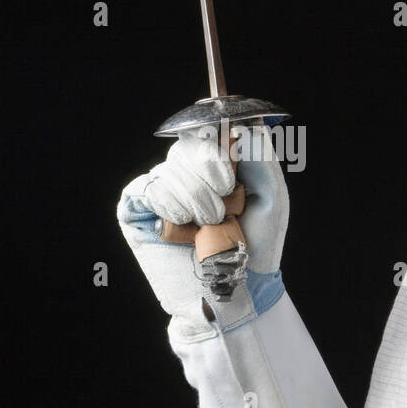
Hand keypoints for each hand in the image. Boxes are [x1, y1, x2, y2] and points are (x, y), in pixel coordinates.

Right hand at [117, 122, 288, 344]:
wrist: (237, 290)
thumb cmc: (257, 245)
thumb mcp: (271, 195)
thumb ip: (260, 154)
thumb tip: (247, 117)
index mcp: (214, 162)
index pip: (205, 129)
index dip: (216, 147)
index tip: (231, 179)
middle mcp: (183, 171)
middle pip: (186, 148)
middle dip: (209, 181)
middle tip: (223, 212)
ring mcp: (158, 189)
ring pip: (168, 169)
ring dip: (194, 200)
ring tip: (207, 227)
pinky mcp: (135, 208)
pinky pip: (146, 188)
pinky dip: (168, 203)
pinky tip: (182, 222)